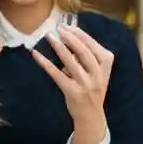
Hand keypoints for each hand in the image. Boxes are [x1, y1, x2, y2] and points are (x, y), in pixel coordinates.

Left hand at [33, 26, 114, 143]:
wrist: (91, 116)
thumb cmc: (93, 90)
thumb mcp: (98, 72)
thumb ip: (89, 57)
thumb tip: (70, 40)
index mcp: (106, 66)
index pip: (93, 46)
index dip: (80, 35)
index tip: (69, 27)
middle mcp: (97, 75)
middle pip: (83, 51)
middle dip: (70, 38)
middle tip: (59, 29)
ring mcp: (85, 84)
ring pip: (70, 61)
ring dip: (59, 47)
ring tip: (50, 37)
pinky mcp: (72, 92)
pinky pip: (56, 74)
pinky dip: (45, 63)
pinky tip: (36, 55)